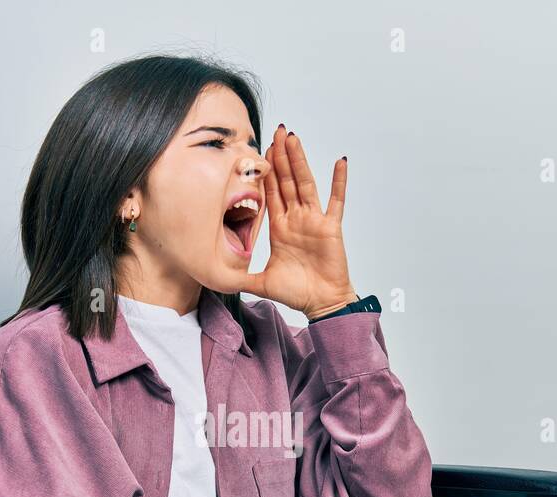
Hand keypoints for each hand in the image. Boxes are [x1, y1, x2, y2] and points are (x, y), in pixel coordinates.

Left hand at [236, 125, 357, 319]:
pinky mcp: (330, 227)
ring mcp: (314, 220)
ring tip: (292, 138)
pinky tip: (340, 161)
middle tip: (275, 131)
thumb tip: (216, 283)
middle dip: (280, 157)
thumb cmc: (296, 293)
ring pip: (304, 183)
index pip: (270, 194)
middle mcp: (296, 219)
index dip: (265, 173)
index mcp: (280, 228)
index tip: (259, 152)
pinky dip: (339, 181)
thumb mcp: (260, 283)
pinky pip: (336, 200)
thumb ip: (240, 279)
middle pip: (286, 181)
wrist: (321, 304)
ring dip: (299, 160)